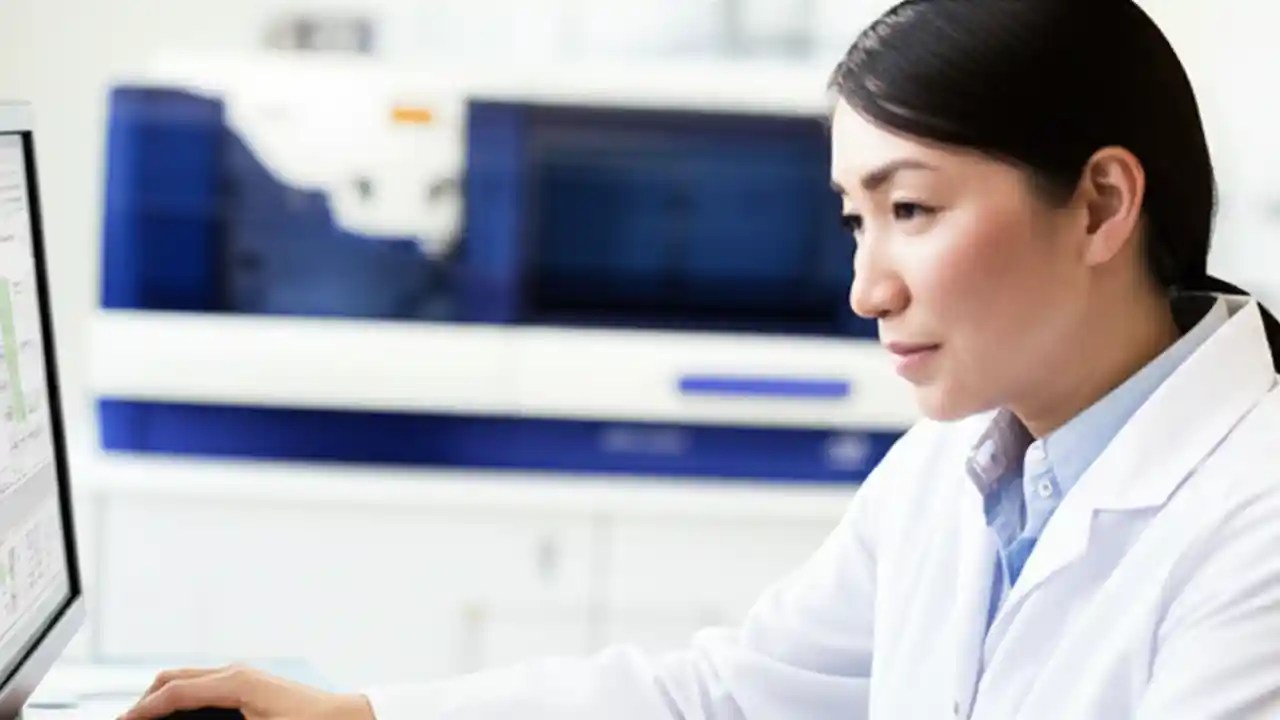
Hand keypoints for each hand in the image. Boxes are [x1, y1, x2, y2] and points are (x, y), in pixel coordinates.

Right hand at [119, 664, 374, 719]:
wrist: (346, 718)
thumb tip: (183, 714)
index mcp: (235, 682)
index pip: (173, 692)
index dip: (142, 711)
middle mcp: (236, 673)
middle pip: (173, 679)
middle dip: (145, 701)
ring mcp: (243, 676)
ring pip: (187, 681)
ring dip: (163, 698)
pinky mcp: (249, 685)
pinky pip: (205, 687)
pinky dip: (182, 699)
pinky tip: (178, 717)